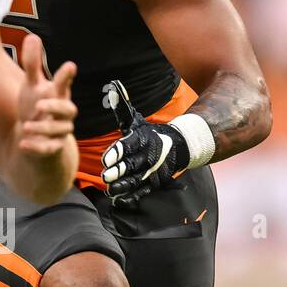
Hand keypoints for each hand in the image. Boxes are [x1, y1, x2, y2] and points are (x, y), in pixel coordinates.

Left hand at [16, 33, 76, 156]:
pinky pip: (49, 149)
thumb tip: (33, 36)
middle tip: (39, 104)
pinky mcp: (53, 148)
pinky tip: (23, 144)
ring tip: (25, 126)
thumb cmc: (37, 107)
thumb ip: (32, 64)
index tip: (70, 66)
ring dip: (42, 128)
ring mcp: (59, 132)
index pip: (65, 84)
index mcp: (58, 95)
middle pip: (68, 109)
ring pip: (59, 131)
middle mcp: (62, 113)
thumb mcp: (32, 86)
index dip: (67, 76)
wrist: (39, 139)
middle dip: (56, 107)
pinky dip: (37, 147)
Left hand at [101, 81, 188, 207]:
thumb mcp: (136, 120)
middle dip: (119, 171)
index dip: (117, 153)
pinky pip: (142, 192)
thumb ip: (122, 106)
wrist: (180, 145)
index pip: (128, 145)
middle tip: (106, 176)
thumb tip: (113, 86)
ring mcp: (152, 171)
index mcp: (142, 139)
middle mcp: (148, 155)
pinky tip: (120, 200)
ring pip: (136, 180)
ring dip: (123, 186)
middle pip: (132, 165)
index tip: (106, 159)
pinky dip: (132, 197)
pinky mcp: (154, 183)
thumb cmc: (150, 132)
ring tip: (111, 189)